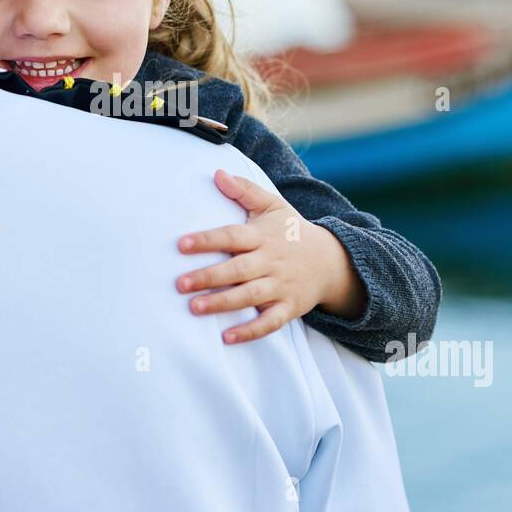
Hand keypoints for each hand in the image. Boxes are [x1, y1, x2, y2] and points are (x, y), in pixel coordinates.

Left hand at [176, 169, 344, 343]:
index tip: (181, 244)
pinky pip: (269, 322)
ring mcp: (280, 286)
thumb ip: (245, 191)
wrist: (332, 260)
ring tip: (194, 308)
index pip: (232, 236)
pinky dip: (250, 331)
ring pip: (249, 296)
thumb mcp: (273, 206)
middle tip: (180, 283)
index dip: (207, 240)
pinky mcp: (289, 307)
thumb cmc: (292, 231)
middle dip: (209, 277)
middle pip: (237, 269)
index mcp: (262, 236)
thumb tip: (218, 173)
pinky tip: (227, 338)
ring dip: (222, 303)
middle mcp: (270, 261)